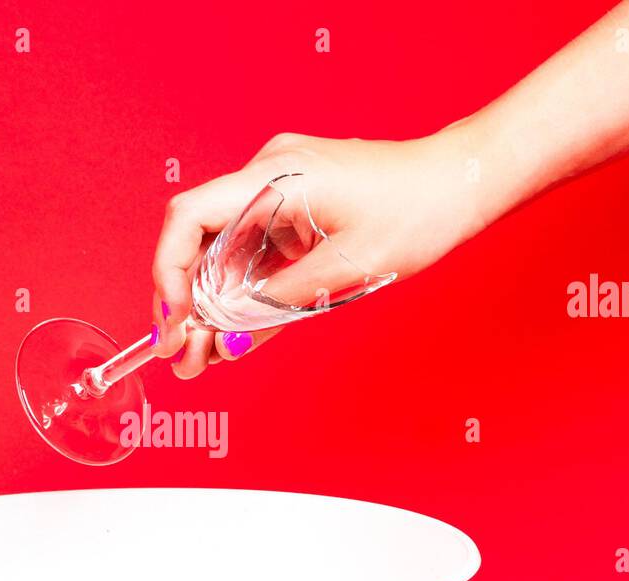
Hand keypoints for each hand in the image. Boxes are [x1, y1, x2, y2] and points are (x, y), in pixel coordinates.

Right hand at [151, 126, 491, 378]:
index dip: (168, 271)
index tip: (174, 320)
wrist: (460, 182)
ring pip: (223, 251)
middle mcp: (267, 175)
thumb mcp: (347, 269)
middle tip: (181, 354)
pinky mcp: (292, 209)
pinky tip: (232, 332)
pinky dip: (240, 292)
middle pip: (199, 239)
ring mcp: (279, 190)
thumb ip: (279, 305)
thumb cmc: (417, 211)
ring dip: (210, 304)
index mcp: (275, 175)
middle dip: (185, 301)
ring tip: (203, 356)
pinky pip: (252, 252)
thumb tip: (228, 339)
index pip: (188, 216)